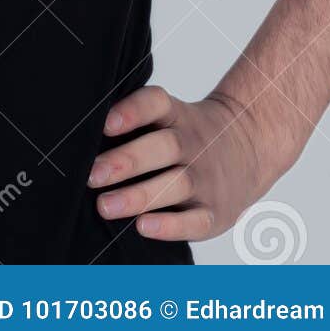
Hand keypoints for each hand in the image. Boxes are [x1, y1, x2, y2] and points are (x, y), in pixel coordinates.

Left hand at [88, 81, 291, 242]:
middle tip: (92, 175)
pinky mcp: (216, 211)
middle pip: (163, 147)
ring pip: (176, 185)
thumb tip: (81, 135)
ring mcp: (206, 178)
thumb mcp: (169, 116)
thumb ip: (134, 121)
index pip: (156, 103)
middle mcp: (193, 143)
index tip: (105, 123)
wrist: (248, 147)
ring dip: (138, 196)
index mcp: (177, 115)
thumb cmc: (187, 134)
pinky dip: (170, 226)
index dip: (132, 111)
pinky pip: (195, 220)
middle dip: (125, 161)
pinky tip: (143, 226)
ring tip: (104, 205)